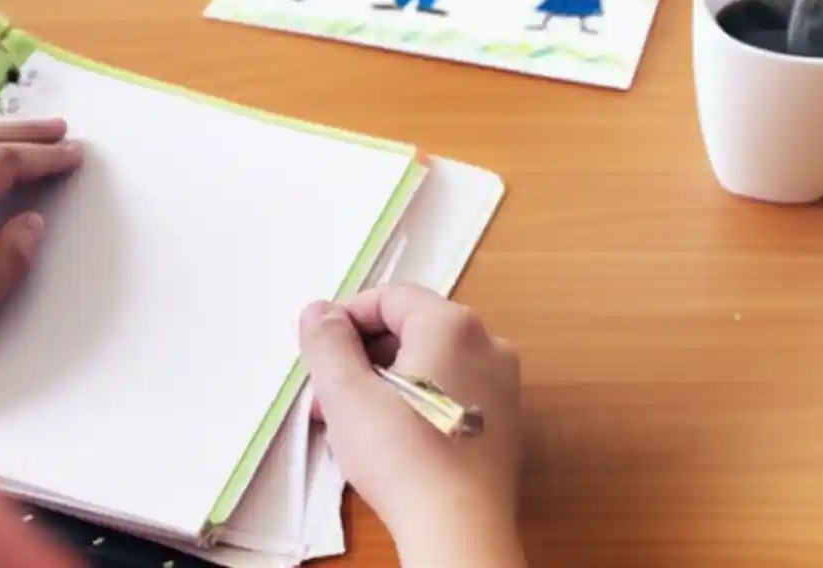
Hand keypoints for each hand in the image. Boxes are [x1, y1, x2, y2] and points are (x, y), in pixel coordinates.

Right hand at [299, 285, 523, 567]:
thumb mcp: (347, 393)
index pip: (391, 297)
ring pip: (430, 363)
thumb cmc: (406, 458)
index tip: (319, 348)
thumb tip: (319, 313)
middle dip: (363, 355)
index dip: (347, 318)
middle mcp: (487, 344)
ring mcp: (501, 383)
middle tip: (328, 392)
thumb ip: (328, 342)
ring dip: (384, 382)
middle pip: (412, 328)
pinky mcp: (503, 419)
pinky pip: (451, 392)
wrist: (459, 526)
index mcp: (454, 325)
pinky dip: (416, 402)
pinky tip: (388, 437)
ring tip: (349, 421)